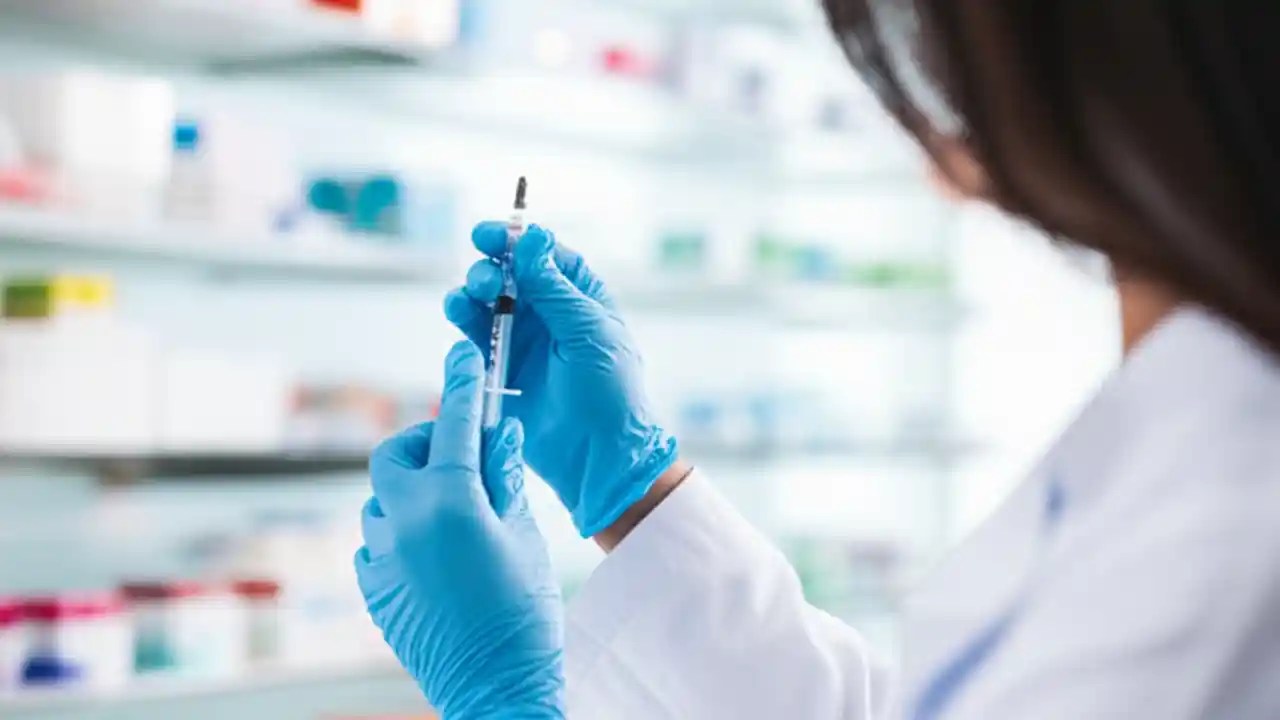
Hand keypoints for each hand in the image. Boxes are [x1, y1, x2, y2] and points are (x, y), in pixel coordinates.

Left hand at [355, 341, 564, 718]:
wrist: (497, 687)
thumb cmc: (524, 611)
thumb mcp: (525, 534)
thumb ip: (506, 477)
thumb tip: (500, 432)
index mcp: (450, 502)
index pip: (455, 424)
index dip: (461, 383)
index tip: (463, 353)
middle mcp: (404, 522)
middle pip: (394, 455)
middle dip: (423, 445)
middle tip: (458, 457)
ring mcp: (381, 557)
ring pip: (382, 500)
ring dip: (412, 493)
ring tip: (453, 518)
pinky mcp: (372, 588)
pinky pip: (375, 541)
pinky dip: (400, 534)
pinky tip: (434, 555)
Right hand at [444, 222, 678, 536]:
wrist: (598, 452)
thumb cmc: (610, 390)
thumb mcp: (587, 331)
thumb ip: (554, 287)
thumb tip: (532, 238)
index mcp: (580, 297)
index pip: (544, 255)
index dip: (516, 241)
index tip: (488, 235)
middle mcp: (549, 314)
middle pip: (509, 274)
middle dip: (491, 269)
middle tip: (486, 282)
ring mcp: (524, 341)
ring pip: (487, 302)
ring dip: (473, 293)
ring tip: (468, 300)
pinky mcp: (501, 367)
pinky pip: (475, 335)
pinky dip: (463, 320)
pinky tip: (458, 313)